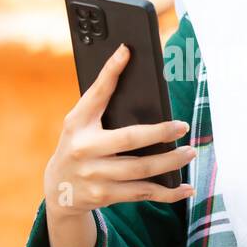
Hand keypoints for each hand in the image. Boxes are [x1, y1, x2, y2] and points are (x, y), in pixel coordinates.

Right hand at [43, 41, 196, 213]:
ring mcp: (94, 175)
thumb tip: (128, 63)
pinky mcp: (105, 196)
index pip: (96, 93)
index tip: (127, 51)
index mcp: (76, 123)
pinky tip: (185, 188)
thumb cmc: (78, 144)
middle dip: (160, 133)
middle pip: (129, 139)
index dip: (110, 71)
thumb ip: (101, 100)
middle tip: (183, 126)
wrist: (58, 189)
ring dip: (170, 162)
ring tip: (189, 152)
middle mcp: (83, 149)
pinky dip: (167, 192)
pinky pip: (142, 193)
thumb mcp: (80, 122)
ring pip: (141, 170)